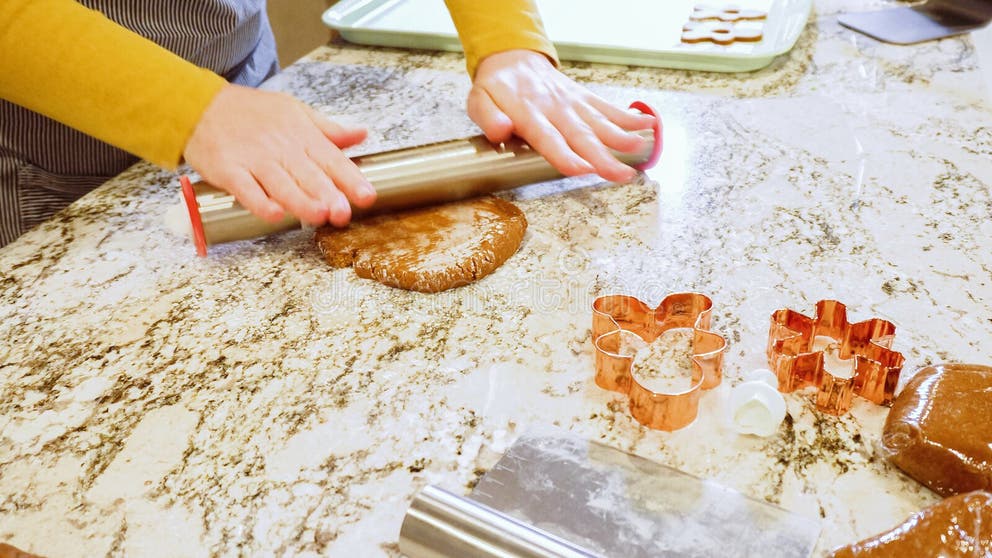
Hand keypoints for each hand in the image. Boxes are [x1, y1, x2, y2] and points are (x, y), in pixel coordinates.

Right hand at [183, 84, 375, 226]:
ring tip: (319, 216)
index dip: (350, 179)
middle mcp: (280, 148)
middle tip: (344, 213)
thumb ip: (327, 129)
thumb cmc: (250, 111)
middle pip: (308, 174)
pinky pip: (246, 189)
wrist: (199, 105)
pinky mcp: (228, 170)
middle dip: (328, 194)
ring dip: (300, 201)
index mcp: (300, 134)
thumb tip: (361, 134)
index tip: (367, 195)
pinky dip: (259, 203)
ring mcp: (253, 159)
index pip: (331, 158)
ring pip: (281, 184)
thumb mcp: (293, 110)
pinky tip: (274, 215)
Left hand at [468, 50, 655, 182]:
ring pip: (599, 122)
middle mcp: (555, 107)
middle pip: (580, 135)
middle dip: (602, 156)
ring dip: (621, 137)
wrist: (513, 59)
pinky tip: (649, 126)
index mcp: (528, 112)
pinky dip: (629, 117)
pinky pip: (608, 108)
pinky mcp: (584, 98)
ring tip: (640, 151)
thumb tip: (499, 130)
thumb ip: (487, 116)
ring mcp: (572, 102)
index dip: (565, 155)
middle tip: (620, 175)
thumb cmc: (497, 87)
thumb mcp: (478, 100)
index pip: (548, 137)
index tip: (581, 169)